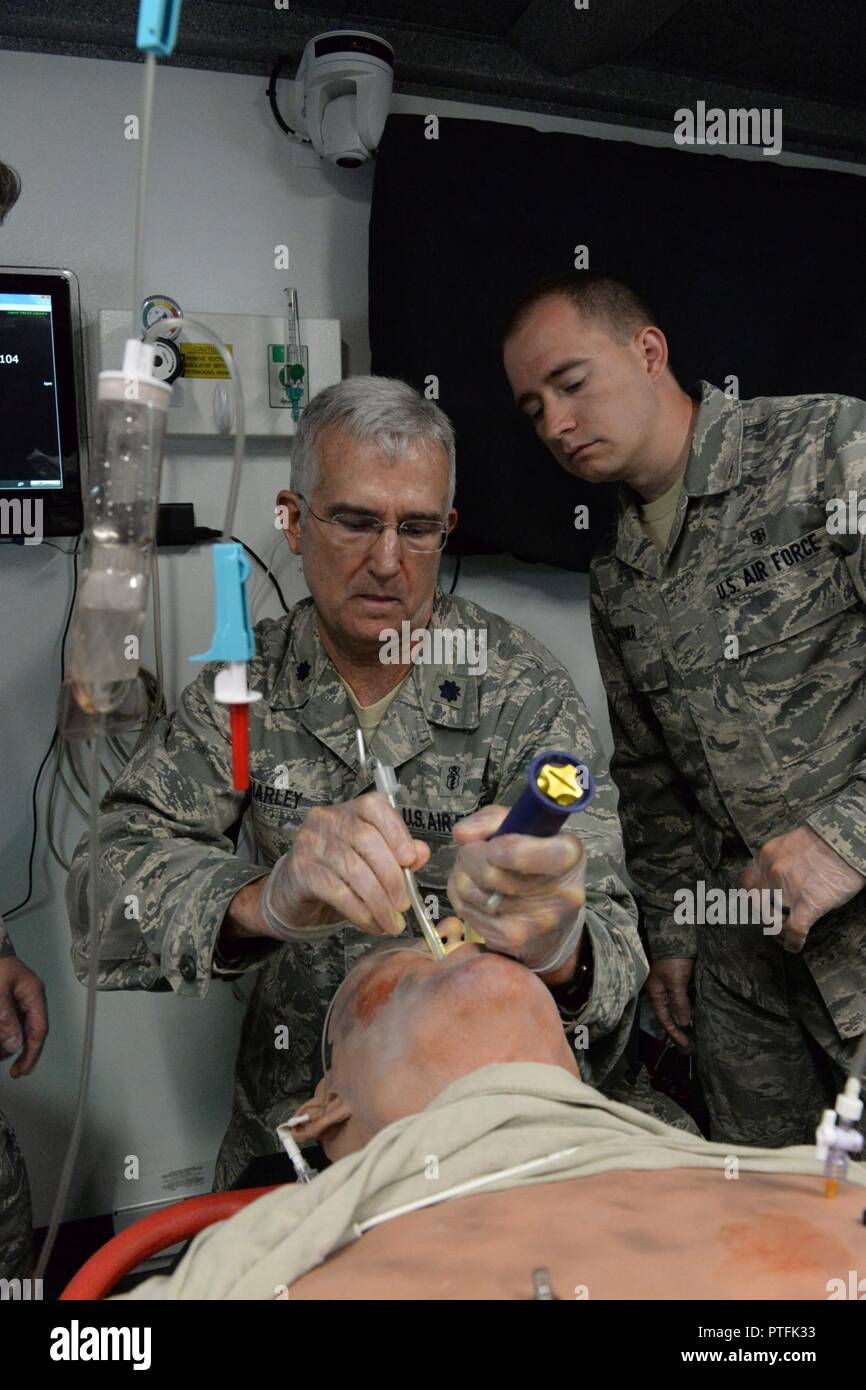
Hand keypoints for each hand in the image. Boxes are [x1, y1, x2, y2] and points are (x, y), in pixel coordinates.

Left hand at [0, 957, 47, 1077]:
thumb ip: (6, 1019)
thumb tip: (14, 1043)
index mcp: (33, 994)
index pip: (38, 1030)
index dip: (31, 1053)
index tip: (21, 1069)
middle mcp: (29, 997)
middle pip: (29, 1031)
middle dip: (16, 1049)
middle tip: (5, 1063)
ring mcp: (18, 997)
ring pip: (17, 1027)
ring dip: (7, 1041)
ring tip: (0, 1052)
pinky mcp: (7, 998)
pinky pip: (9, 1020)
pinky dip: (4, 1029)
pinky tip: (0, 1036)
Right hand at [261, 791, 429, 938]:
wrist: (294, 892)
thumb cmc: (338, 871)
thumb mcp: (371, 860)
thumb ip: (397, 853)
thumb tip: (421, 853)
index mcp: (351, 809)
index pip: (376, 808)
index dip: (396, 832)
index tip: (410, 860)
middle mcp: (328, 819)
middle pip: (367, 840)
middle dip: (391, 876)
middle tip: (403, 904)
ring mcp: (311, 842)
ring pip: (354, 869)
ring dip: (378, 901)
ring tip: (391, 922)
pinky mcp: (301, 869)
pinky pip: (337, 891)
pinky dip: (360, 911)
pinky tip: (371, 923)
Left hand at [447, 805, 585, 969]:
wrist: (557, 925)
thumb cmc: (538, 865)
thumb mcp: (527, 828)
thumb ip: (492, 819)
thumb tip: (462, 835)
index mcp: (567, 855)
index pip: (516, 852)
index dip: (493, 847)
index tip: (490, 844)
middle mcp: (558, 893)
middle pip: (487, 871)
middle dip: (470, 856)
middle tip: (475, 852)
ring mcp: (534, 923)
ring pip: (469, 890)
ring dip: (464, 877)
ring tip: (479, 874)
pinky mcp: (512, 941)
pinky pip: (466, 911)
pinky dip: (464, 898)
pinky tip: (480, 895)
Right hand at [646, 958, 694, 1053]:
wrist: (677, 933)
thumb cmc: (672, 958)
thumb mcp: (675, 981)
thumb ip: (679, 1002)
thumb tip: (684, 1024)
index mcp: (657, 994)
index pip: (665, 1021)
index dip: (676, 1036)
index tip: (688, 1049)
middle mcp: (663, 993)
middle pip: (671, 1018)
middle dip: (681, 1034)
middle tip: (693, 1049)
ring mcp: (673, 986)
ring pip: (680, 1010)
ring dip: (688, 1023)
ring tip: (699, 1037)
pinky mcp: (683, 980)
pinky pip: (687, 1001)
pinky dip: (693, 1011)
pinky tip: (701, 1017)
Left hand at [740, 825, 865, 952]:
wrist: (848, 840)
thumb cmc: (825, 840)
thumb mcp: (790, 844)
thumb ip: (777, 861)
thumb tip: (774, 881)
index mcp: (765, 856)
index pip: (744, 884)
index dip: (748, 899)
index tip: (755, 907)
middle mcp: (771, 872)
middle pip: (754, 905)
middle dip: (762, 917)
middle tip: (773, 922)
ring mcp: (787, 888)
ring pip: (770, 920)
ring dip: (776, 930)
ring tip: (785, 933)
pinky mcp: (808, 903)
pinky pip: (793, 931)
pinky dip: (792, 942)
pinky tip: (794, 945)